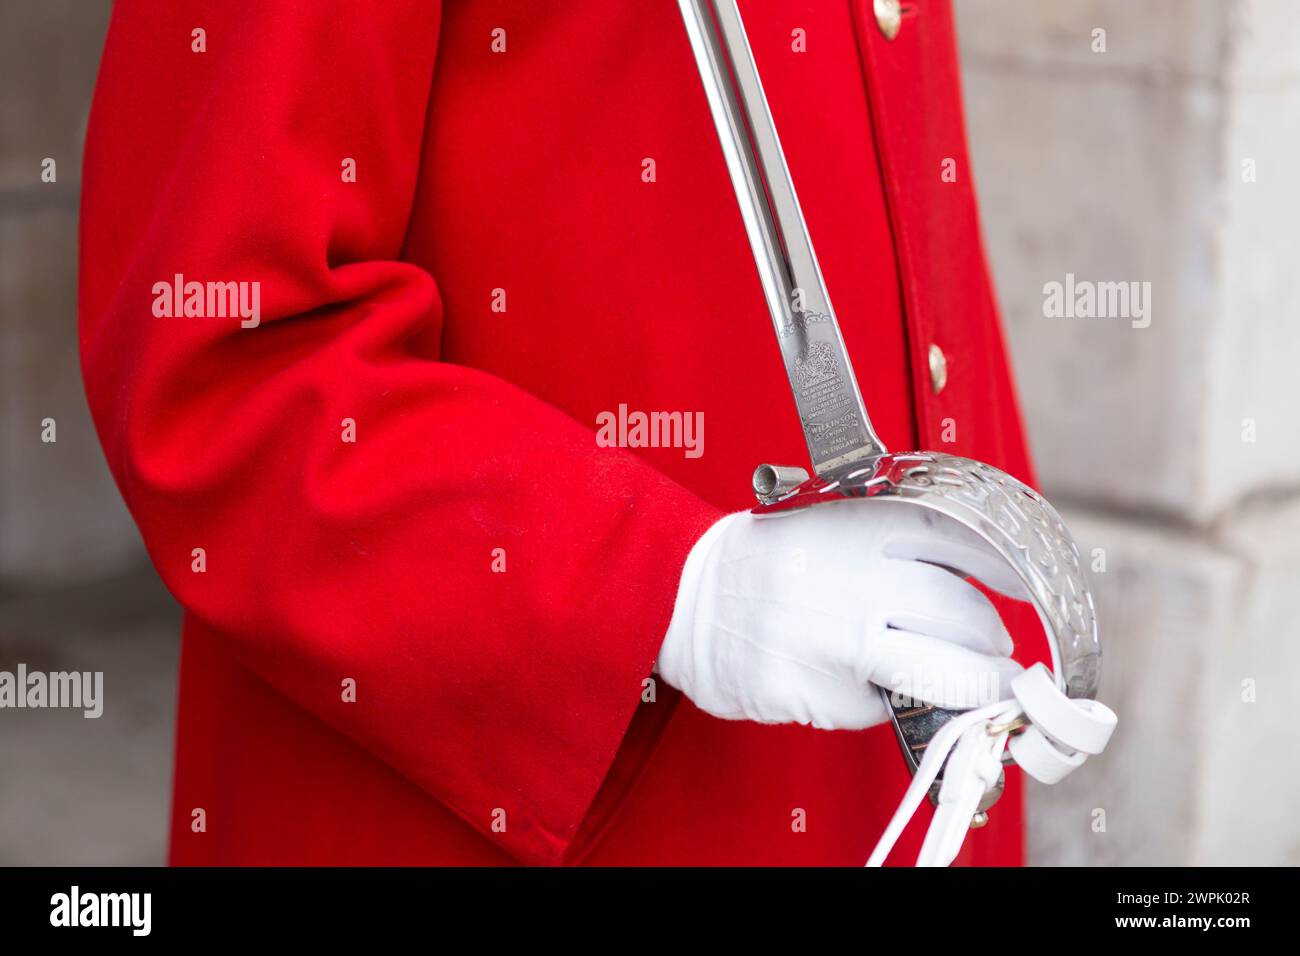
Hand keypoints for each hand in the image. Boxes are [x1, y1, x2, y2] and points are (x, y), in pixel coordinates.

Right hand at [656, 500, 1025, 729]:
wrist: (682, 596)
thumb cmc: (770, 563)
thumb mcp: (831, 525)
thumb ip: (896, 547)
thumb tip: (982, 587)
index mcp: (863, 529)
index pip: (966, 544)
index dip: (1010, 570)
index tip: (1031, 587)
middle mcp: (856, 582)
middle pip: (967, 619)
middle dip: (992, 643)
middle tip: (996, 654)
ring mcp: (836, 641)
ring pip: (944, 676)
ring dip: (974, 687)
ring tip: (981, 687)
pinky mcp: (816, 693)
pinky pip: (878, 709)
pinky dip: (878, 700)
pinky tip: (850, 678)